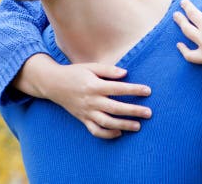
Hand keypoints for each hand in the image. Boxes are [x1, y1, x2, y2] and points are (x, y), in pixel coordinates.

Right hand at [16, 54, 151, 138]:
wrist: (53, 84)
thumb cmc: (74, 72)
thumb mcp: (90, 66)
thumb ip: (108, 70)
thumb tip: (126, 74)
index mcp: (94, 85)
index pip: (118, 88)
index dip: (134, 90)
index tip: (148, 91)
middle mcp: (91, 100)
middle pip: (115, 108)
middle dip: (133, 111)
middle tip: (148, 113)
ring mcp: (86, 112)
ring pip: (107, 122)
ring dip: (123, 125)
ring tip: (138, 126)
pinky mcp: (82, 119)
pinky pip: (95, 130)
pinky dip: (107, 134)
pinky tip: (119, 133)